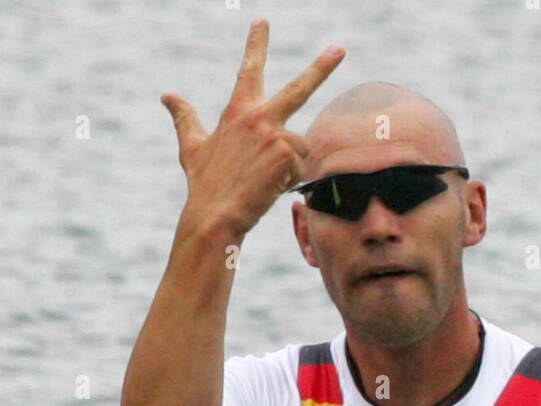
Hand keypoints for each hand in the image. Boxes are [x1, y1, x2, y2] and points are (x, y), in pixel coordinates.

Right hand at [161, 19, 344, 236]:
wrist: (215, 214)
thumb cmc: (204, 184)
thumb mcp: (191, 146)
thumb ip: (183, 117)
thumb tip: (166, 95)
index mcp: (238, 111)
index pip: (249, 69)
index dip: (256, 43)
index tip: (263, 20)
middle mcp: (259, 117)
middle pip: (298, 89)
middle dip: (321, 67)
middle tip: (340, 49)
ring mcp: (274, 135)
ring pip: (299, 147)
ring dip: (289, 167)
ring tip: (264, 181)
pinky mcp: (286, 154)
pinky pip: (300, 168)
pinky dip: (290, 182)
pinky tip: (270, 188)